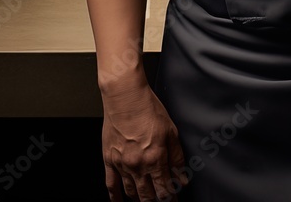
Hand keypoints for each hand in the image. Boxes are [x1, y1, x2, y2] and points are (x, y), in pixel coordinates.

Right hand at [101, 82, 186, 201]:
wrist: (125, 97)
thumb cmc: (148, 109)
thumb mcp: (171, 131)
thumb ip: (176, 157)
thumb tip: (181, 178)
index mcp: (155, 159)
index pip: (164, 190)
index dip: (170, 198)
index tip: (173, 199)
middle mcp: (138, 166)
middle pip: (148, 196)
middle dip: (156, 201)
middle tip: (162, 200)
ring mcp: (122, 165)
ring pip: (131, 193)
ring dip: (140, 200)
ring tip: (147, 200)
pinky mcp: (109, 160)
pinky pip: (111, 185)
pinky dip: (115, 198)